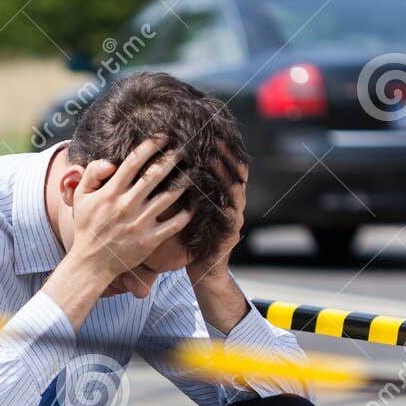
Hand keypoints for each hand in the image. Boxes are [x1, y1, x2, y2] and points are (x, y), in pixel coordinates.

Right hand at [69, 137, 192, 279]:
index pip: (134, 163)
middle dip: (172, 159)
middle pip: (155, 175)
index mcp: (111, 193)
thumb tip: (111, 162)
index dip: (150, 146)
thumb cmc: (87, 227)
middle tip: (184, 148)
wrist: (91, 263)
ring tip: (194, 171)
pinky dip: (187, 214)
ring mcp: (139, 223)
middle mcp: (127, 205)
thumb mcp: (80, 197)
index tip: (163, 137)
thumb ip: (92, 174)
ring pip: (169, 197)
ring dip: (184, 182)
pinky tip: (194, 204)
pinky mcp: (149, 240)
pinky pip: (174, 225)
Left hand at [187, 147, 247, 286]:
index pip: (227, 168)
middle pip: (235, 175)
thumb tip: (170, 167)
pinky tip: (216, 196)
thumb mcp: (191, 211)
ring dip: (224, 176)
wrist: (204, 271)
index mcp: (223, 197)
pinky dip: (223, 206)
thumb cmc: (193, 240)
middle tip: (214, 139)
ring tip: (213, 160)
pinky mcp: (229, 237)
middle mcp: (233, 205)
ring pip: (234, 192)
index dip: (223, 151)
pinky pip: (229, 218)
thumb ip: (188, 192)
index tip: (211, 133)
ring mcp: (234, 220)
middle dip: (226, 157)